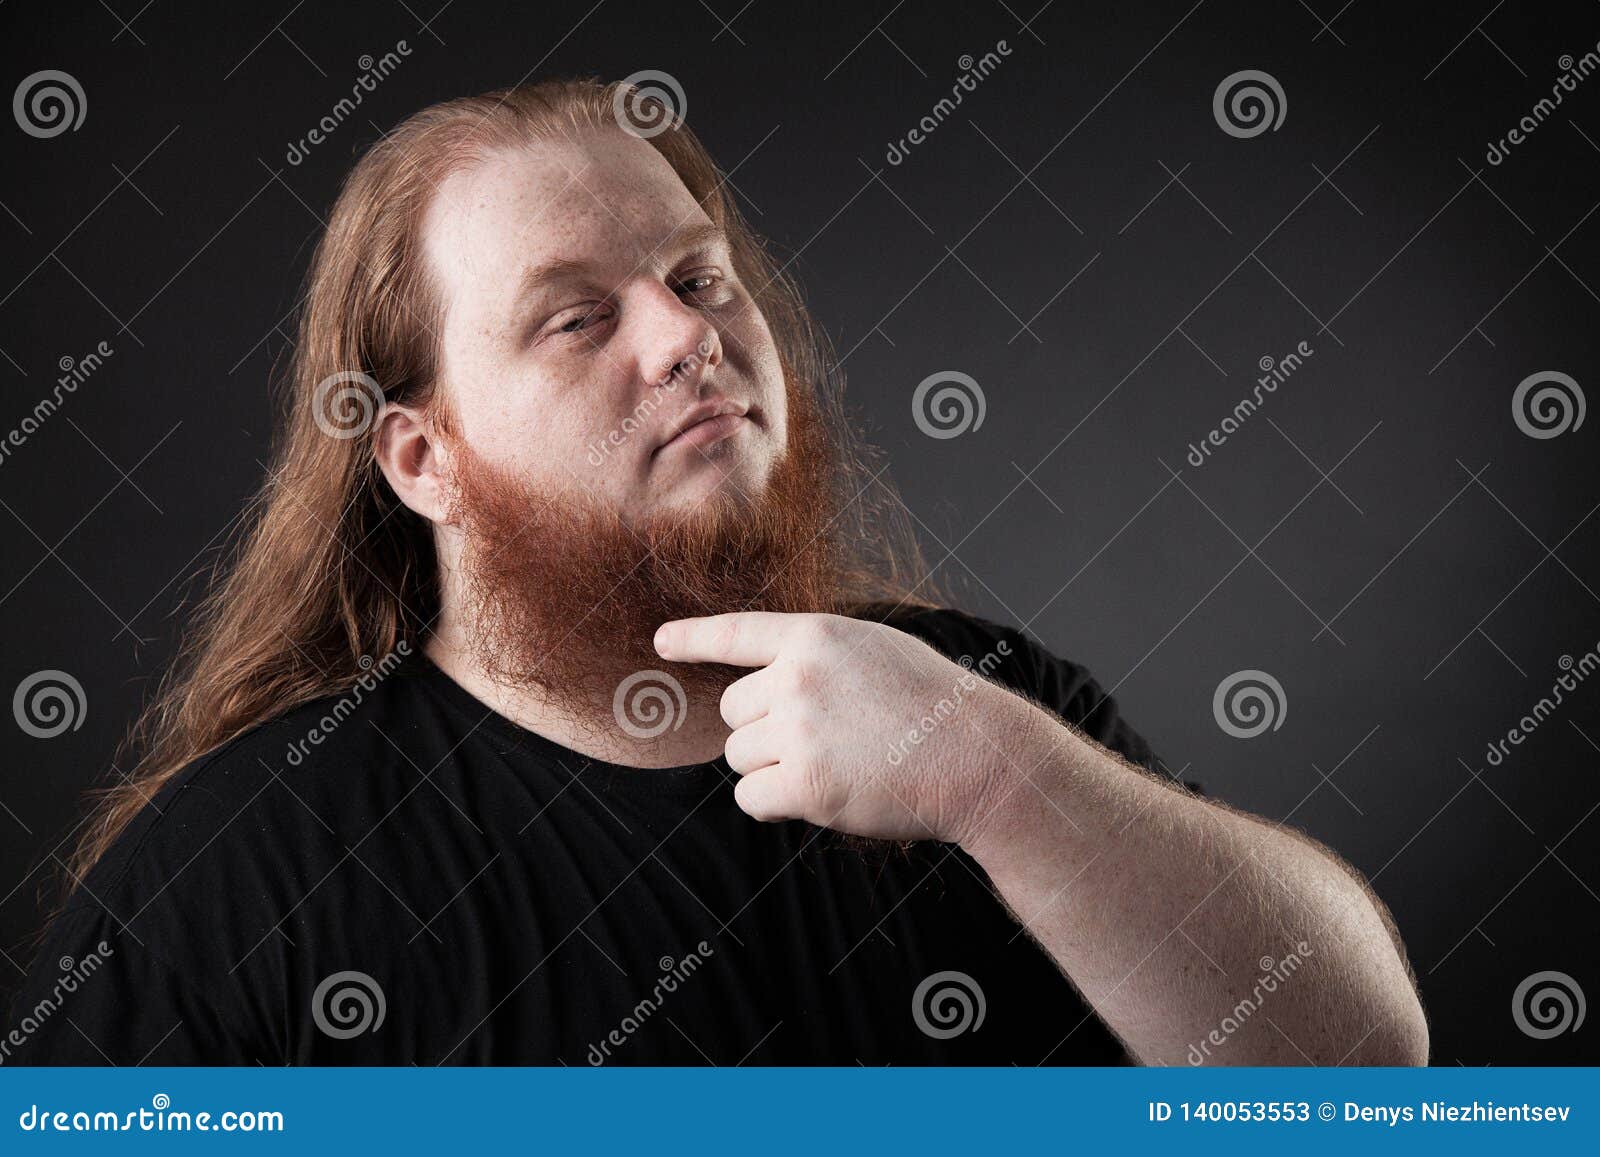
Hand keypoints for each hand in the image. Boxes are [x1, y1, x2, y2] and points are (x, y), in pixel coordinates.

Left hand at [653, 611, 1037, 842]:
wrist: (977, 756)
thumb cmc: (933, 705)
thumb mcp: (875, 650)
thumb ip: (820, 656)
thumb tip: (767, 679)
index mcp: (816, 635)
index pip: (736, 632)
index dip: (692, 638)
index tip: (661, 642)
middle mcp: (798, 677)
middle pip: (732, 710)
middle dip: (762, 729)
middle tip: (819, 740)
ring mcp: (799, 730)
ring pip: (739, 755)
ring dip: (771, 767)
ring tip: (833, 765)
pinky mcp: (805, 784)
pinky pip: (750, 797)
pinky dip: (773, 804)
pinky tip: (818, 796)